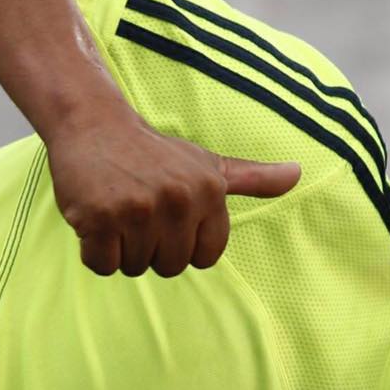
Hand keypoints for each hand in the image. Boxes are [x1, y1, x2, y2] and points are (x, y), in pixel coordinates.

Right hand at [46, 101, 300, 276]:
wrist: (92, 123)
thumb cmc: (156, 153)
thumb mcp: (210, 166)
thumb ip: (255, 178)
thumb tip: (298, 174)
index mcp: (210, 193)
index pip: (205, 259)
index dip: (183, 245)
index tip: (169, 215)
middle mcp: (179, 201)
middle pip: (171, 266)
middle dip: (151, 248)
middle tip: (139, 211)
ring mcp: (138, 210)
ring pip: (136, 267)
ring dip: (122, 248)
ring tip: (118, 210)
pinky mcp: (98, 219)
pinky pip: (103, 266)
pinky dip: (95, 251)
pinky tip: (95, 216)